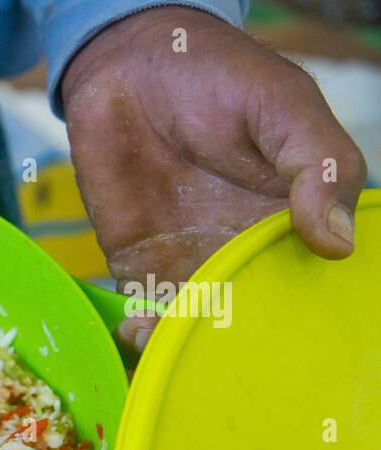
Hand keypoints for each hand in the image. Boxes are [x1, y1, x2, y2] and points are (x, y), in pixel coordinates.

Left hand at [63, 6, 366, 350]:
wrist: (131, 67)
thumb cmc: (218, 78)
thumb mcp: (285, 110)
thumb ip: (317, 166)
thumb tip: (337, 242)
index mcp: (294, 220)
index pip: (313, 280)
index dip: (310, 313)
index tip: (301, 340)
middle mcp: (245, 251)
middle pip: (255, 316)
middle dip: (247, 346)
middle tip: (236, 364)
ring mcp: (193, 262)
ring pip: (201, 325)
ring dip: (191, 349)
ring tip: (182, 356)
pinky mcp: (140, 265)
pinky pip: (147, 313)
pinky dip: (145, 334)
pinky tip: (142, 335)